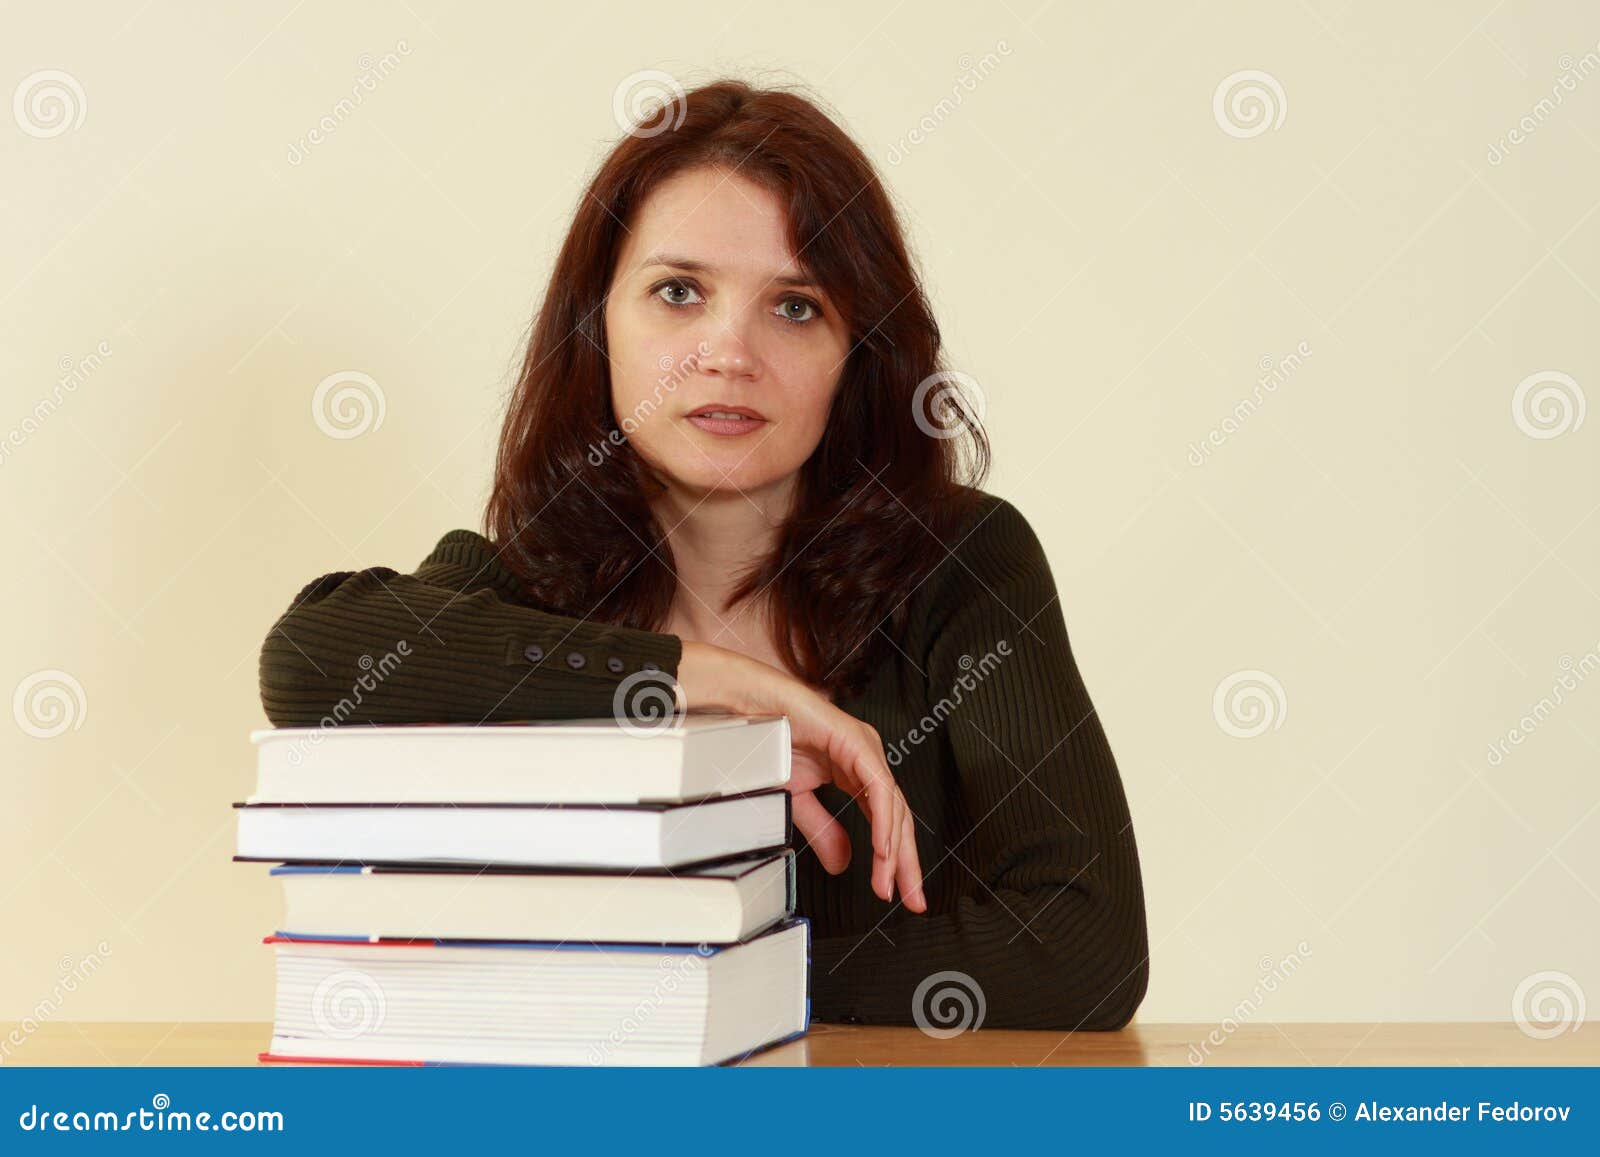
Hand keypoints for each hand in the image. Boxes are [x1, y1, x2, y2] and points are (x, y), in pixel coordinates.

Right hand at [677, 641, 925, 911]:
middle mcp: (868, 759)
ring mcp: (866, 749)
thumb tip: (844, 865)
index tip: (898, 893)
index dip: (896, 859)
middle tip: (914, 899)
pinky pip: (878, 789)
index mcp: (858, 771)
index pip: (887, 821)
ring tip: (889, 882)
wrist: (748, 710)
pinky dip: (882, 822)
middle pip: (899, 817)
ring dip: (894, 850)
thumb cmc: (769, 742)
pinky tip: (883, 850)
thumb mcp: (798, 801)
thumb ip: (824, 830)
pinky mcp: (857, 743)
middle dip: (907, 861)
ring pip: (893, 806)